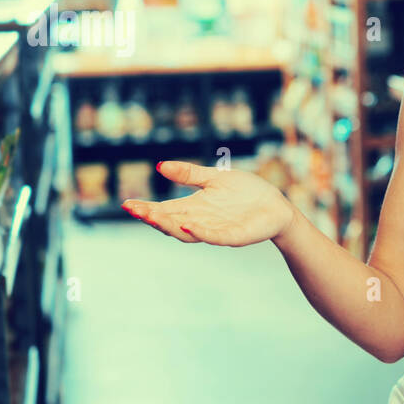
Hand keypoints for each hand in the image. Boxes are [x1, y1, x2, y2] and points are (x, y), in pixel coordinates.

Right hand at [122, 161, 295, 246]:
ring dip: (170, 226)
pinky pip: (214, 237)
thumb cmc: (246, 192)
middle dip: (152, 217)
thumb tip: (160, 166)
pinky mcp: (234, 236)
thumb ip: (189, 173)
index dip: (146, 209)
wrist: (276, 206)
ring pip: (188, 233)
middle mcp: (201, 222)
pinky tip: (187, 226)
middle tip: (134, 210)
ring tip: (153, 217)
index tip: (127, 204)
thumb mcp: (214, 178)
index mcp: (194, 208)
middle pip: (171, 223)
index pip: (165, 210)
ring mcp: (216, 230)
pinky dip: (200, 233)